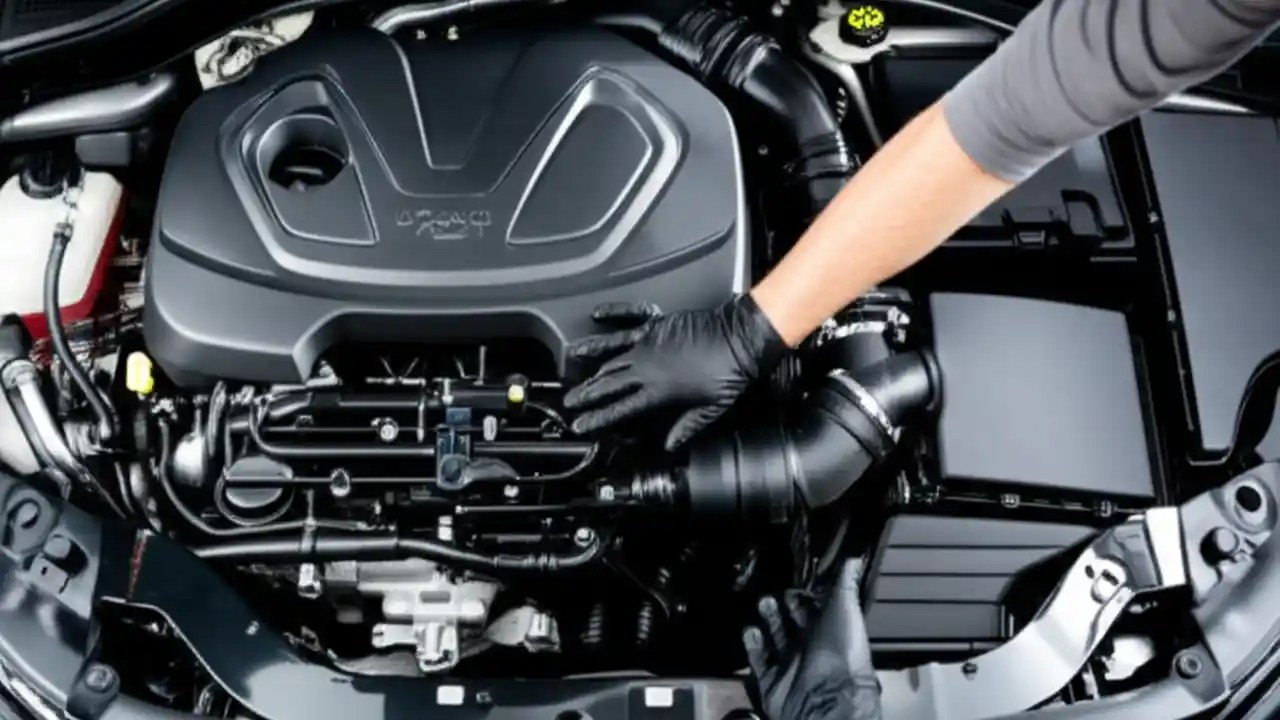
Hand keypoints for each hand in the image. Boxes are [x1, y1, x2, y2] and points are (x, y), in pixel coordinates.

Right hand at [564, 295, 786, 450]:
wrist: (741, 339)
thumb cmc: (730, 375)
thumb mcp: (711, 410)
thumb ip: (686, 427)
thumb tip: (670, 445)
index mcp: (658, 392)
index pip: (620, 409)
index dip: (598, 418)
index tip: (581, 424)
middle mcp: (647, 367)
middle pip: (608, 383)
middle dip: (586, 393)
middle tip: (570, 401)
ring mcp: (649, 342)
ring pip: (612, 353)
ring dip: (590, 358)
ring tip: (572, 362)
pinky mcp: (657, 323)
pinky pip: (629, 316)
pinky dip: (613, 313)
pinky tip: (598, 315)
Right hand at [743, 560, 880, 719]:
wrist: (826, 694)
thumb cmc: (841, 649)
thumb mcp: (846, 608)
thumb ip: (846, 583)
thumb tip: (855, 557)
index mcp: (830, 632)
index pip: (813, 610)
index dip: (803, 595)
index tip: (793, 581)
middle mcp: (810, 649)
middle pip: (791, 623)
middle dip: (781, 606)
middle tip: (772, 593)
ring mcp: (790, 665)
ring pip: (774, 640)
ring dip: (767, 621)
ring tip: (761, 604)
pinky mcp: (772, 682)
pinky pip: (759, 662)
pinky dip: (753, 646)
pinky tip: (749, 630)